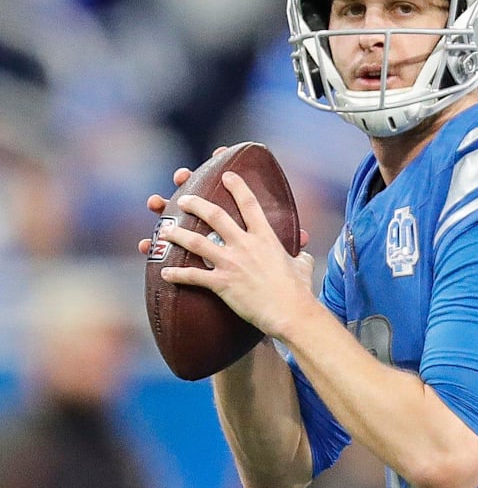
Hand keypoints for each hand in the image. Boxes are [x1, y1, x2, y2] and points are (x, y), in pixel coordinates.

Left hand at [152, 171, 319, 339]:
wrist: (290, 312)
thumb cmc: (298, 291)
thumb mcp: (303, 266)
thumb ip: (300, 256)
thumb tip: (304, 254)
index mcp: (266, 238)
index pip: (250, 205)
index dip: (238, 187)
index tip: (227, 175)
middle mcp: (246, 245)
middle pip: (215, 216)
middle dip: (196, 203)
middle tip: (183, 199)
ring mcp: (231, 262)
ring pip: (197, 241)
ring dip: (177, 234)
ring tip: (164, 230)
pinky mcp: (222, 283)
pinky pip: (193, 275)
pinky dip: (177, 274)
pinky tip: (164, 273)